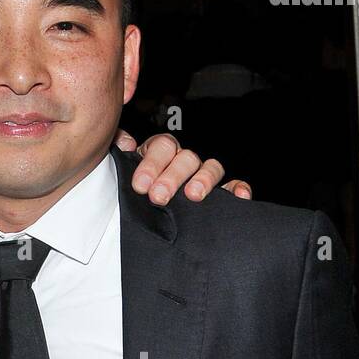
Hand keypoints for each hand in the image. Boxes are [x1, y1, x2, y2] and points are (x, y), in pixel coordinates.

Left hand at [114, 130, 252, 205]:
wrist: (133, 215)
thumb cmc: (136, 188)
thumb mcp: (123, 169)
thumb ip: (120, 151)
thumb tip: (126, 144)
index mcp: (160, 152)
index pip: (161, 147)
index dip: (151, 164)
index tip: (140, 185)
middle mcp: (183, 160)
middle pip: (185, 158)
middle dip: (172, 177)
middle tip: (159, 196)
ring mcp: (203, 175)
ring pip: (211, 167)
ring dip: (203, 179)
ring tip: (193, 195)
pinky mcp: (221, 193)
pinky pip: (233, 186)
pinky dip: (237, 188)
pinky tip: (238, 194)